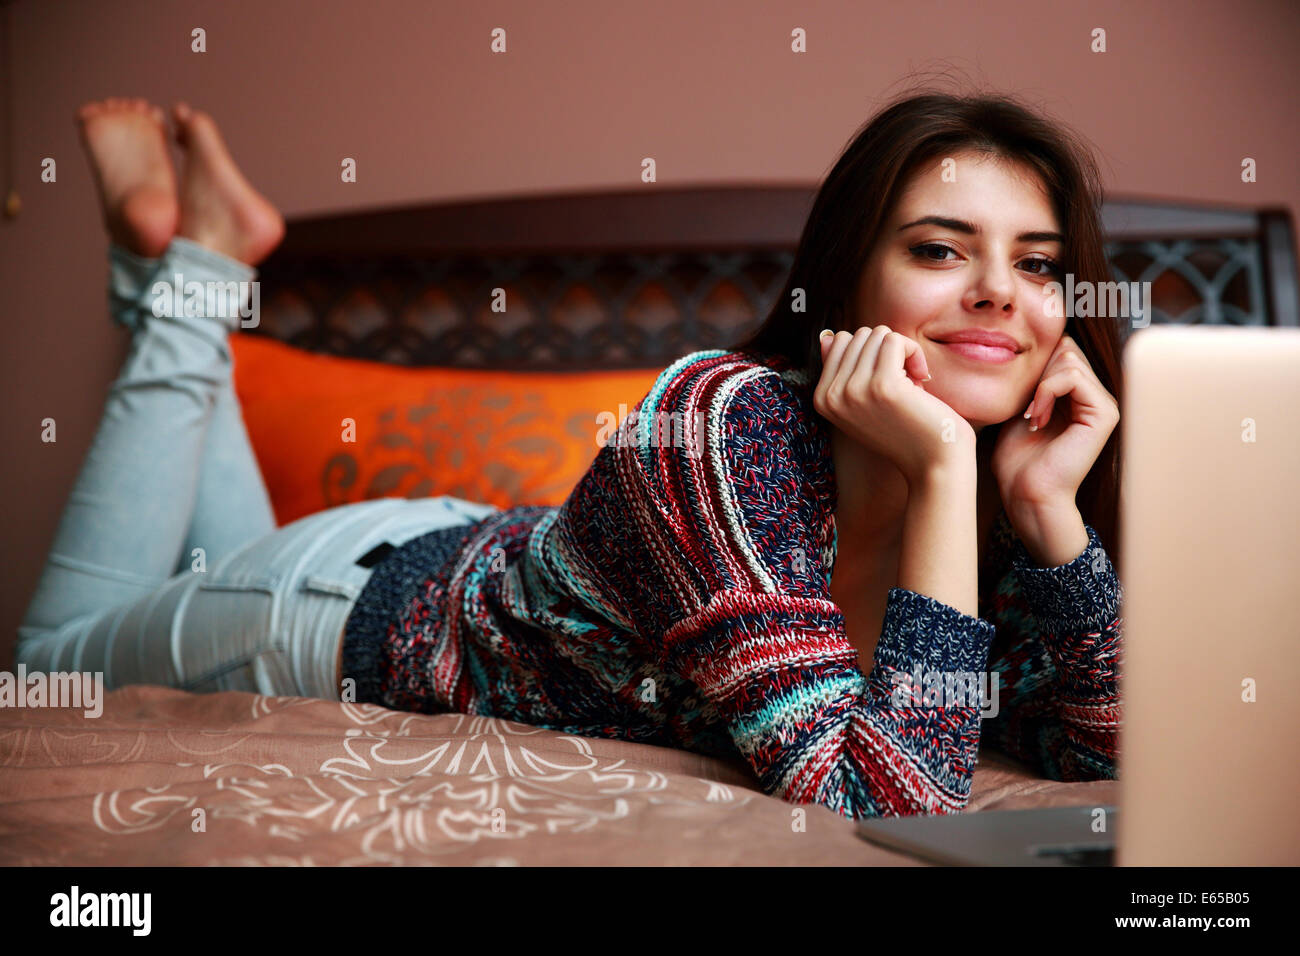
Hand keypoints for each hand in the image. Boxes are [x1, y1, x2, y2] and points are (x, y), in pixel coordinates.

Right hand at [816, 326, 975, 485]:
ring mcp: (853, 391)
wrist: (933, 463)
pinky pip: (895, 341)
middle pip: (859, 335)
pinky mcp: (882, 386)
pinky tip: (922, 377)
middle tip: (903, 380)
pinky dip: (914, 353)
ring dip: (902, 352)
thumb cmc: (905, 430)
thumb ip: (844, 371)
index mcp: (823, 399)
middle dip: (886, 351)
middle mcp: (832, 396)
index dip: (871, 353)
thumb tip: (827, 338)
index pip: (840, 342)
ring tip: (911, 381)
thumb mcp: (865, 402)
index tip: (888, 378)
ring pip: (878, 335)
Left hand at [991, 333, 1118, 562]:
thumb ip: (1032, 380)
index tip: (1019, 400)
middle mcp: (1096, 396)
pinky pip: (1072, 377)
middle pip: (1065, 348)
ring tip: (1031, 416)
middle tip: (1025, 409)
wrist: (1026, 494)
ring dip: (1039, 384)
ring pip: (1068, 358)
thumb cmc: (1018, 460)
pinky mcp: (1105, 414)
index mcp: (1079, 395)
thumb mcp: (1019, 409)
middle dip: (1036, 372)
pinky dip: (1046, 391)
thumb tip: (1028, 346)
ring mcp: (1104, 404)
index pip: (1060, 349)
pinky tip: (1037, 417)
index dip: (1034, 365)